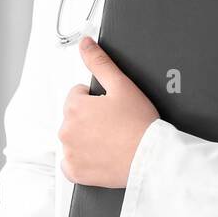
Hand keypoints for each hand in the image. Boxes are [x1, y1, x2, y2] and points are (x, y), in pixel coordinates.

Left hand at [59, 36, 158, 187]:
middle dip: (90, 119)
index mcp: (74, 106)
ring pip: (73, 139)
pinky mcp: (75, 172)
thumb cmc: (139, 125)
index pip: (77, 95)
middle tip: (114, 125)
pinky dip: (82, 162)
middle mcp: (66, 130)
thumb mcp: (122, 84)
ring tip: (111, 141)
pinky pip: (71, 165)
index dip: (97, 100)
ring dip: (86, 139)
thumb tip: (85, 44)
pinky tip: (100, 157)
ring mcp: (70, 153)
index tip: (111, 109)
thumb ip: (100, 61)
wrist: (151, 158)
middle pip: (74, 117)